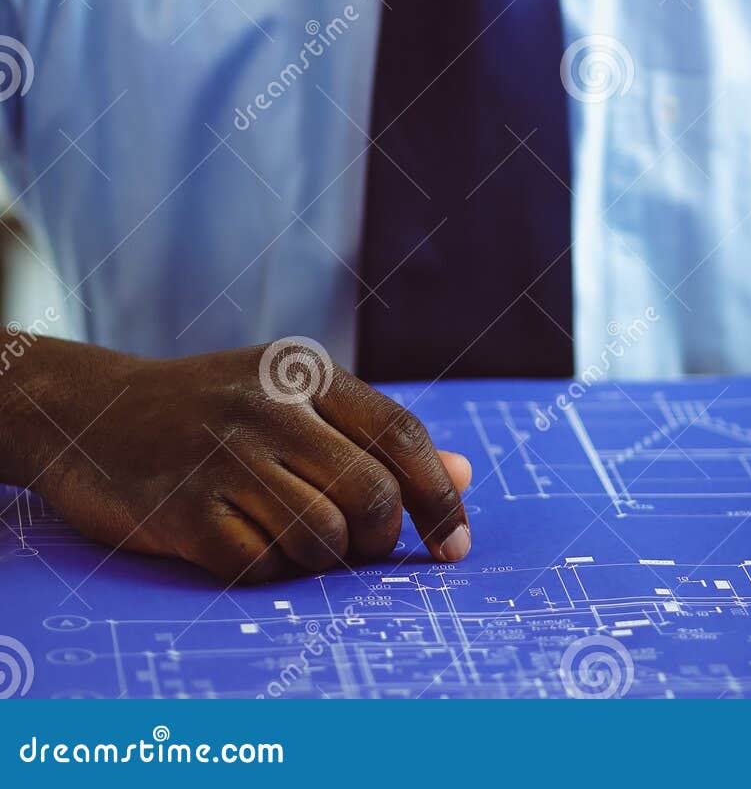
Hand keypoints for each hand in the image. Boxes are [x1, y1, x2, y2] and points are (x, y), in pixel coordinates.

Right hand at [21, 340, 473, 584]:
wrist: (92, 411)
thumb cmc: (213, 410)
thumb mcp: (293, 400)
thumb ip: (374, 435)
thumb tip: (464, 472)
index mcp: (309, 373)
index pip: (401, 436)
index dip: (440, 497)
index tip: (456, 547)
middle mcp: (272, 407)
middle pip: (370, 494)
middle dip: (381, 539)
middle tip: (363, 551)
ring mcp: (226, 456)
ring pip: (321, 538)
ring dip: (321, 560)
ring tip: (298, 542)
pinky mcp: (185, 509)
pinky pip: (260, 567)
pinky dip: (267, 571)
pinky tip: (248, 546)